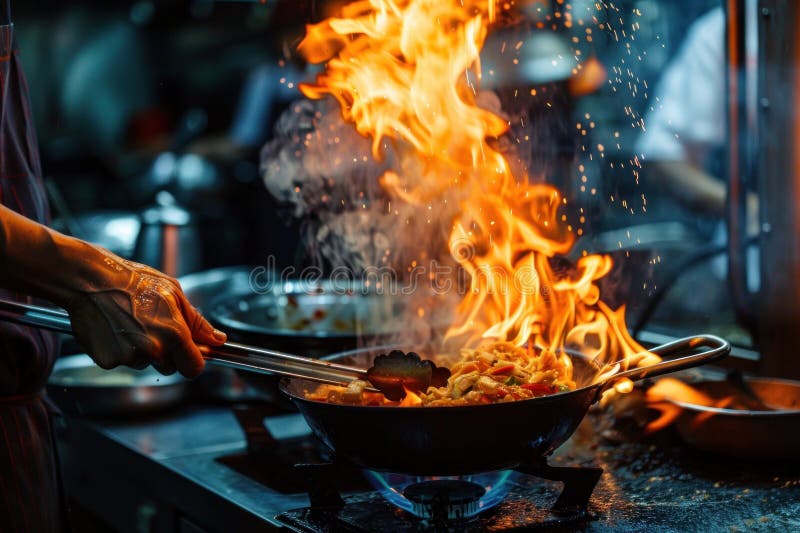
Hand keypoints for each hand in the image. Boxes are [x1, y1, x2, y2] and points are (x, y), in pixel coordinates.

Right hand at [65, 249, 225, 376]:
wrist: (91, 281)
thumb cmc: (133, 282)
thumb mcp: (174, 293)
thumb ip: (198, 322)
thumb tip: (217, 339)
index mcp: (174, 334)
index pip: (194, 368)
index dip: (193, 360)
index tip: (190, 353)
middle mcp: (153, 350)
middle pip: (170, 368)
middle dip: (167, 353)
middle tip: (154, 327)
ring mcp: (128, 357)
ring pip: (145, 364)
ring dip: (142, 350)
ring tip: (131, 323)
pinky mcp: (107, 361)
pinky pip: (122, 362)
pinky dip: (121, 350)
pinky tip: (116, 329)